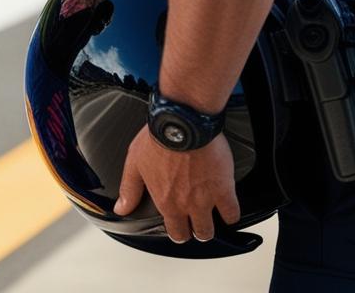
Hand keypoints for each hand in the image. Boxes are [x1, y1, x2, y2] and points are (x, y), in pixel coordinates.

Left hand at [114, 126, 239, 242]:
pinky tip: (228, 206)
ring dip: (213, 224)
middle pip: (197, 233)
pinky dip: (231, 213)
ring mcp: (206, 199)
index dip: (179, 230)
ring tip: (212, 215)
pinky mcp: (224, 188)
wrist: (182, 122)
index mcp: (165, 201)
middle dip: (196, 229)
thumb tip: (121, 208)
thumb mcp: (135, 162)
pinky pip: (233, 212)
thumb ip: (129, 189)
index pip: (175, 232)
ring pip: (212, 229)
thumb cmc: (159, 137)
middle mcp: (185, 205)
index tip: (180, 222)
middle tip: (197, 220)